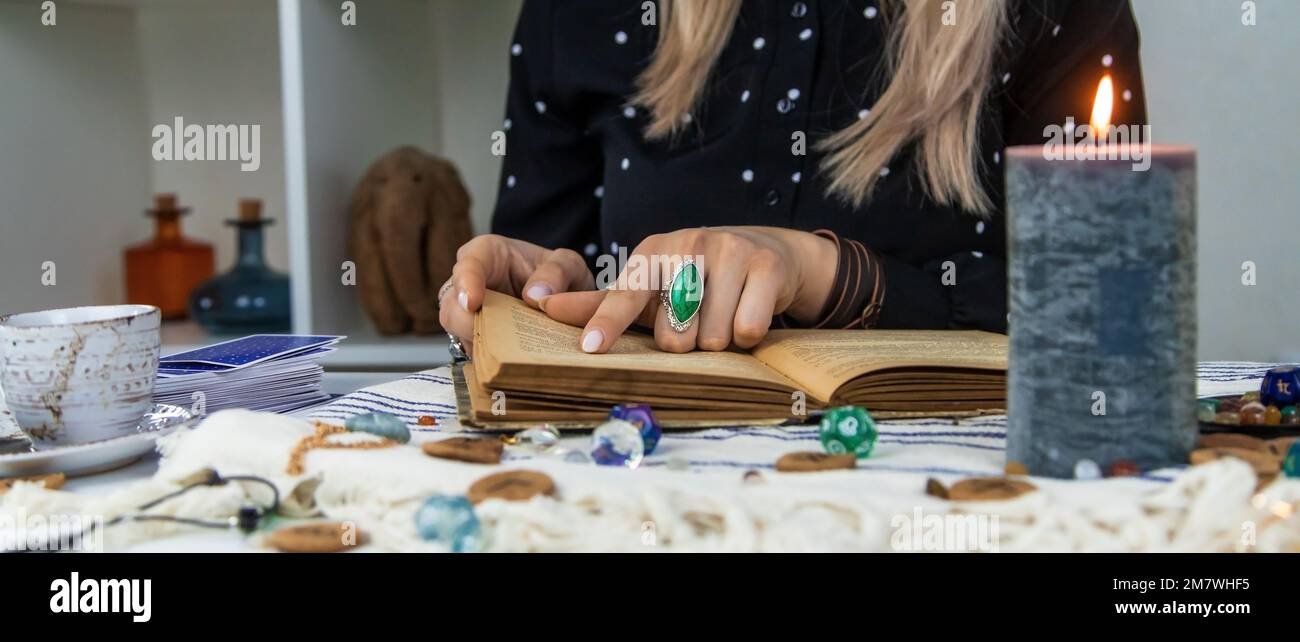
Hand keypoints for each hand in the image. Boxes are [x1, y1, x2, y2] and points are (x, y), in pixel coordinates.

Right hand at [438, 234, 594, 356]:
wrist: (564, 303)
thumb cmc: (558, 276)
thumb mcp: (568, 265)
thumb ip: (557, 272)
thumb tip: (534, 297)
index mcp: (486, 255)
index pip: (467, 264)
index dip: (466, 282)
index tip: (472, 302)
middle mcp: (469, 286)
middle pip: (452, 308)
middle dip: (468, 325)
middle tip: (494, 338)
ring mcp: (468, 317)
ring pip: (459, 337)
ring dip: (481, 349)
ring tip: (508, 358)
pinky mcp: (477, 342)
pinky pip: (474, 356)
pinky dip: (490, 365)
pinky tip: (510, 369)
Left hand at [540, 226, 836, 352]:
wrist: (766, 254)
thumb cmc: (695, 279)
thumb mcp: (650, 287)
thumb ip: (599, 302)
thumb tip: (541, 305)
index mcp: (652, 253)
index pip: (626, 296)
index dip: (608, 323)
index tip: (590, 347)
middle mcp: (688, 245)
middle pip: (675, 336)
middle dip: (687, 343)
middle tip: (697, 322)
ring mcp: (729, 251)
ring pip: (713, 338)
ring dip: (720, 341)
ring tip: (724, 316)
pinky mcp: (766, 265)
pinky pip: (748, 330)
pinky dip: (749, 336)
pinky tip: (748, 313)